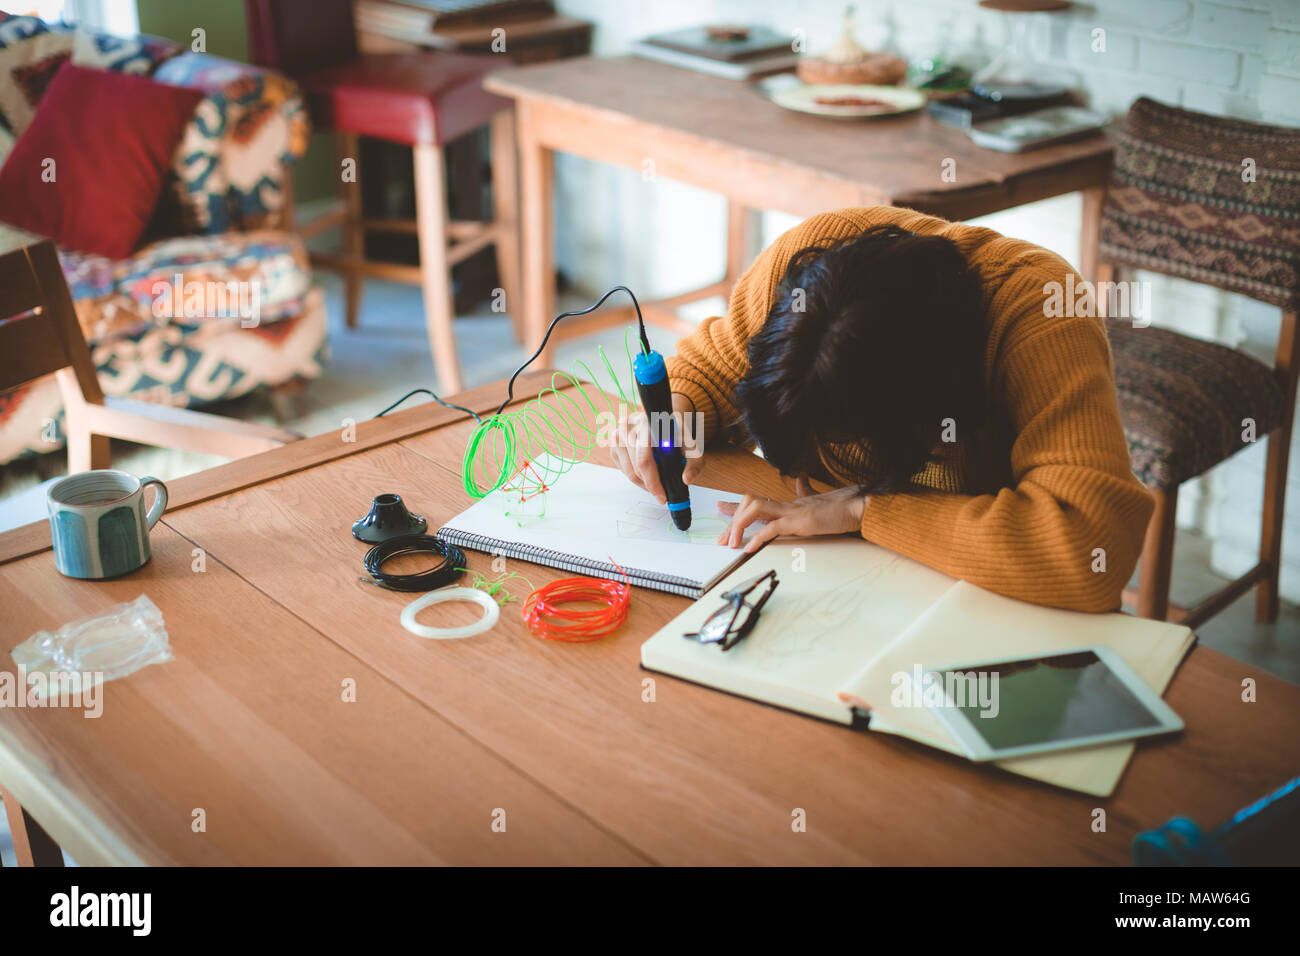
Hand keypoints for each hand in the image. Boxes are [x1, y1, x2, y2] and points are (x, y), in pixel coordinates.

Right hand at [607, 396, 703, 502]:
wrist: (665, 419)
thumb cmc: (677, 432)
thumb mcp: (692, 446)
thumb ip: (694, 462)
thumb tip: (686, 479)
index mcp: (647, 423)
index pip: (644, 458)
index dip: (653, 480)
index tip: (662, 495)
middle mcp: (628, 427)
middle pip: (636, 468)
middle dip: (651, 486)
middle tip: (662, 496)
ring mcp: (618, 435)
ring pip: (629, 472)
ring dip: (644, 484)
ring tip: (657, 486)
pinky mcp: (614, 445)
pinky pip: (624, 470)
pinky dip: (637, 477)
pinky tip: (648, 474)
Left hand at [716, 476, 865, 552]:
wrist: (857, 505)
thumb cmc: (839, 507)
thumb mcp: (816, 502)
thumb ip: (805, 492)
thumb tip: (801, 479)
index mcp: (787, 504)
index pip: (755, 500)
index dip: (735, 504)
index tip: (719, 507)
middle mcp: (785, 505)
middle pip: (749, 504)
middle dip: (732, 521)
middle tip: (722, 539)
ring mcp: (791, 511)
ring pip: (755, 509)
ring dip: (739, 525)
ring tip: (732, 543)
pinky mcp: (800, 521)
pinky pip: (773, 527)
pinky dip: (758, 537)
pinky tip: (749, 547)